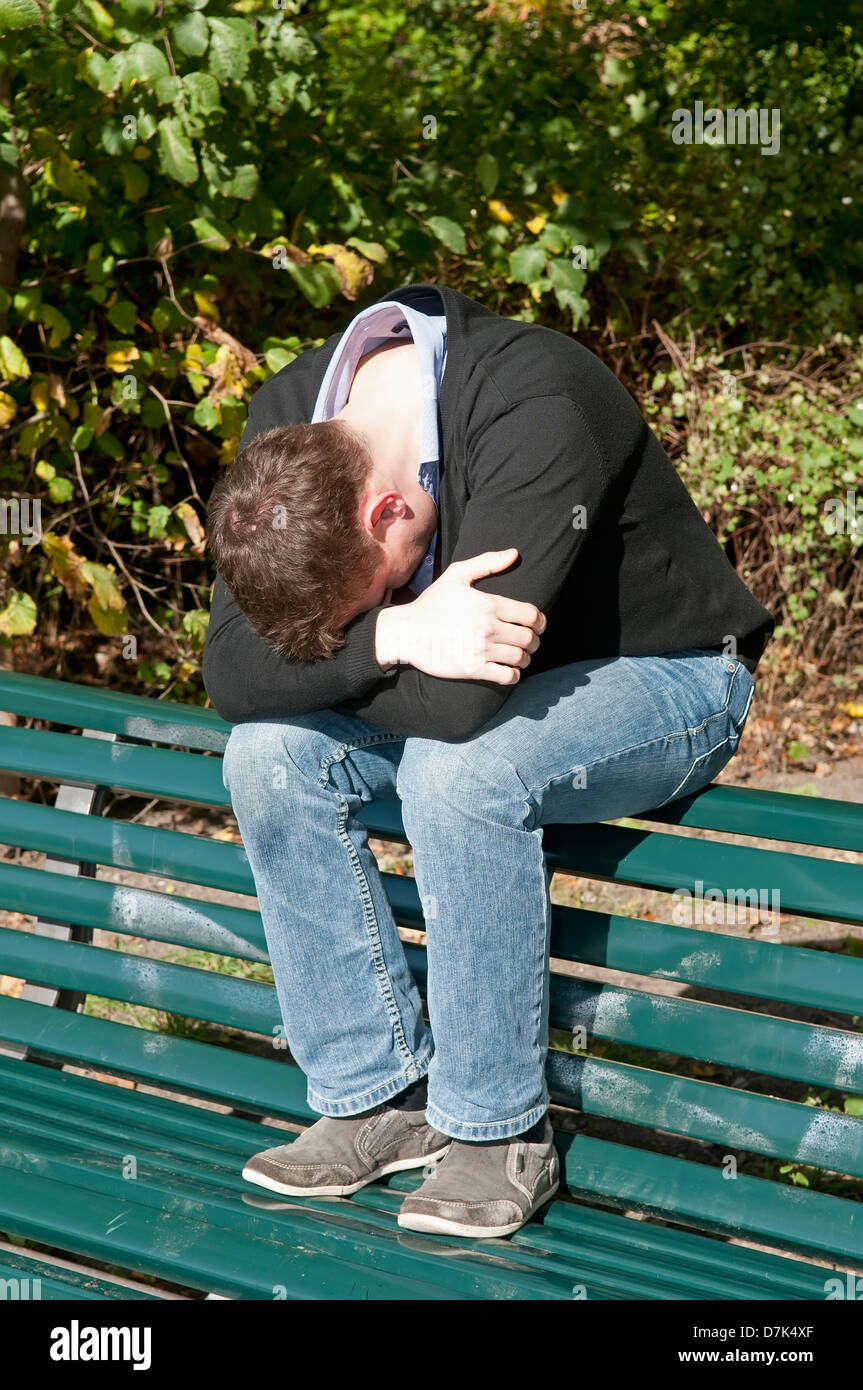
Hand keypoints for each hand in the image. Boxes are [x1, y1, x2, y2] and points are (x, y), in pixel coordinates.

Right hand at [376, 549, 545, 682]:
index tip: (538, 625)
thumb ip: (487, 563)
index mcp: (489, 605)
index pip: (531, 615)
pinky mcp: (474, 669)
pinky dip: (515, 675)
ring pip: (520, 658)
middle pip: (529, 638)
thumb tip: (515, 554)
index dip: (540, 621)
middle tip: (531, 641)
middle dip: (534, 640)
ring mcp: (482, 650)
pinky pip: (507, 676)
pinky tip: (511, 670)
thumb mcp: (456, 575)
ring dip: (526, 658)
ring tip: (521, 656)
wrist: (406, 632)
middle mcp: (489, 628)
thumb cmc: (432, 603)